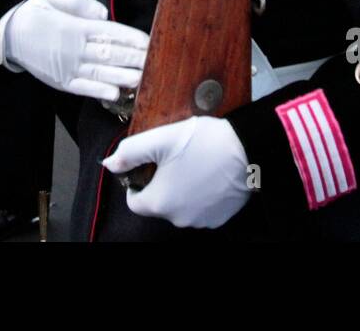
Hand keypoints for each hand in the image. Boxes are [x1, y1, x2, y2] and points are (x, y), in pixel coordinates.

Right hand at [0, 0, 148, 100]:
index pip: (109, 32)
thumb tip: (103, 14)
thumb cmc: (35, 12)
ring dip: (122, 76)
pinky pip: (83, 88)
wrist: (8, 34)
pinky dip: (99, 91)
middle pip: (109, 53)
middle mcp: (74, 48)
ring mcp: (67, 67)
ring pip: (100, 72)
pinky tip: (115, 93)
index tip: (149, 40)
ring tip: (141, 78)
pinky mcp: (61, 82)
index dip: (131, 37)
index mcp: (75, 26)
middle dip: (134, 57)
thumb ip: (80, 2)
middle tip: (155, 60)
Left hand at [102, 116, 250, 228]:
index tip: (148, 165)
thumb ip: (130, 151)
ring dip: (182, 188)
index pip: (134, 201)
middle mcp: (178, 219)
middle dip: (162, 182)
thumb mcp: (161, 138)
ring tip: (194, 162)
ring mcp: (201, 221)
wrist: (250, 148)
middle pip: (159, 203)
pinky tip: (209, 173)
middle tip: (175, 157)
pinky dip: (201, 195)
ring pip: (181, 206)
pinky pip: (201, 208)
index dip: (136, 181)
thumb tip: (109, 164)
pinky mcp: (221, 218)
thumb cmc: (204, 142)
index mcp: (160, 202)